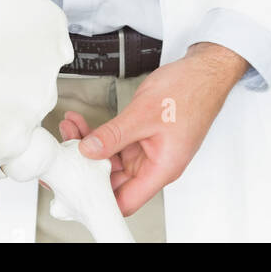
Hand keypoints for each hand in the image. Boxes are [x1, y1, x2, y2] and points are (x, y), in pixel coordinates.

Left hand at [57, 44, 247, 216]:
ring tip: (71, 130)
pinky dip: (100, 135)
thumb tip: (88, 151)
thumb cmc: (189, 90)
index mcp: (161, 168)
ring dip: (90, 147)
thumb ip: (114, 135)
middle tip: (65, 152)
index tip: (76, 186)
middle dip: (87, 167)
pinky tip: (84, 125)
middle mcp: (155, 165)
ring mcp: (150, 151)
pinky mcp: (146, 137)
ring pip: (113, 161)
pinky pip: (118, 144)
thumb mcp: (144, 113)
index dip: (99, 199)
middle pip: (115, 182)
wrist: (205, 69)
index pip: (125, 201)